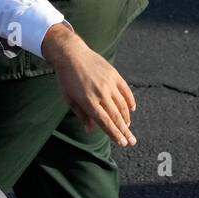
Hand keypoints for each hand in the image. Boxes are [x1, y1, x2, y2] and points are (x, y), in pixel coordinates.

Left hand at [41, 24, 137, 146]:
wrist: (71, 54)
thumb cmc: (66, 78)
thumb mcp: (69, 99)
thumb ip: (81, 115)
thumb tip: (90, 130)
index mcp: (88, 101)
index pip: (105, 122)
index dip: (114, 134)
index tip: (122, 143)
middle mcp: (100, 93)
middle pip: (116, 117)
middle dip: (125, 131)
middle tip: (132, 142)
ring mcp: (109, 83)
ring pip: (122, 105)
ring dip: (126, 118)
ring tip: (127, 127)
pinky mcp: (114, 74)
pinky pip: (126, 91)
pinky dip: (130, 101)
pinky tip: (132, 109)